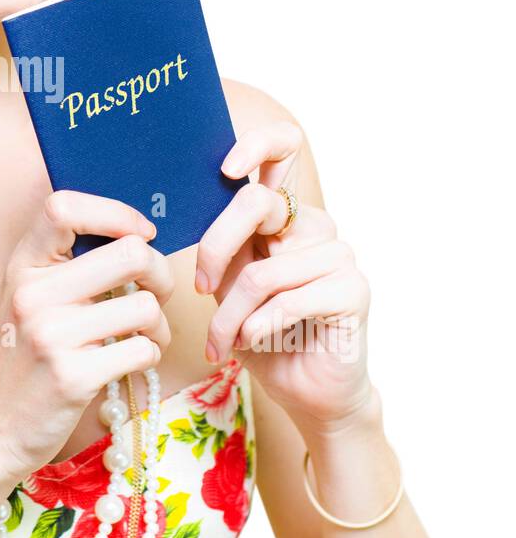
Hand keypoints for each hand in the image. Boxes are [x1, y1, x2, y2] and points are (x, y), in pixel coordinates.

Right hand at [0, 189, 174, 483]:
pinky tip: (132, 362)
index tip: (141, 233)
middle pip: (132, 254)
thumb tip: (136, 239)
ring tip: (144, 337)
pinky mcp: (74, 377)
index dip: (116, 213)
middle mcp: (33, 294)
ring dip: (159, 325)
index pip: (65, 206)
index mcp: (22, 266)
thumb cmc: (18, 362)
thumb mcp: (24, 301)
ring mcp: (52, 336)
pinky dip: (149, 356)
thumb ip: (63, 268)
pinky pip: (143, 350)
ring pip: (146, 306)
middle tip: (155, 294)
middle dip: (160, 274)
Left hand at [193, 120, 372, 432]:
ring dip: (231, 316)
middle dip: (215, 249)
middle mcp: (313, 227)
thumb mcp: (228, 287)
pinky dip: (259, 327)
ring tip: (226, 342)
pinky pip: (288, 299)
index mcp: (283, 216)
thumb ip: (221, 248)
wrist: (304, 392)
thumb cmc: (261, 336)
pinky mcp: (353, 290)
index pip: (282, 148)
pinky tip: (254, 341)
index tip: (227, 169)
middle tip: (202, 289)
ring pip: (262, 271)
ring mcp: (338, 255)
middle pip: (257, 205)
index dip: (257, 144)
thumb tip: (184, 207)